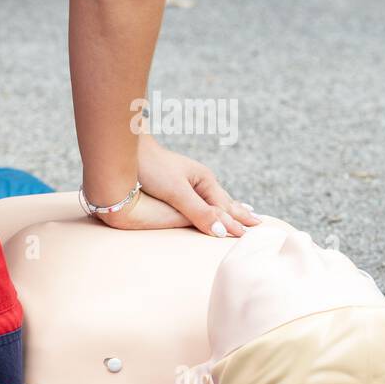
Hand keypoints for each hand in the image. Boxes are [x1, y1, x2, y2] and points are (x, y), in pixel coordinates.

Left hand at [95, 135, 260, 235]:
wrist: (126, 151)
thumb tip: (223, 231)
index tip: (253, 232)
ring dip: (229, 209)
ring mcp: (189, 183)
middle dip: (240, 212)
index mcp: (204, 180)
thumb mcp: (177, 192)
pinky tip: (212, 204)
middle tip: (258, 222)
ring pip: (215, 200)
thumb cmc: (151, 168)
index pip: (225, 207)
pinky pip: (202, 199)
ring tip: (241, 213)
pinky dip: (214, 205)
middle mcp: (200, 181)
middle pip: (224, 202)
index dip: (238, 221)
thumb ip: (199, 212)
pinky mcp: (177, 186)